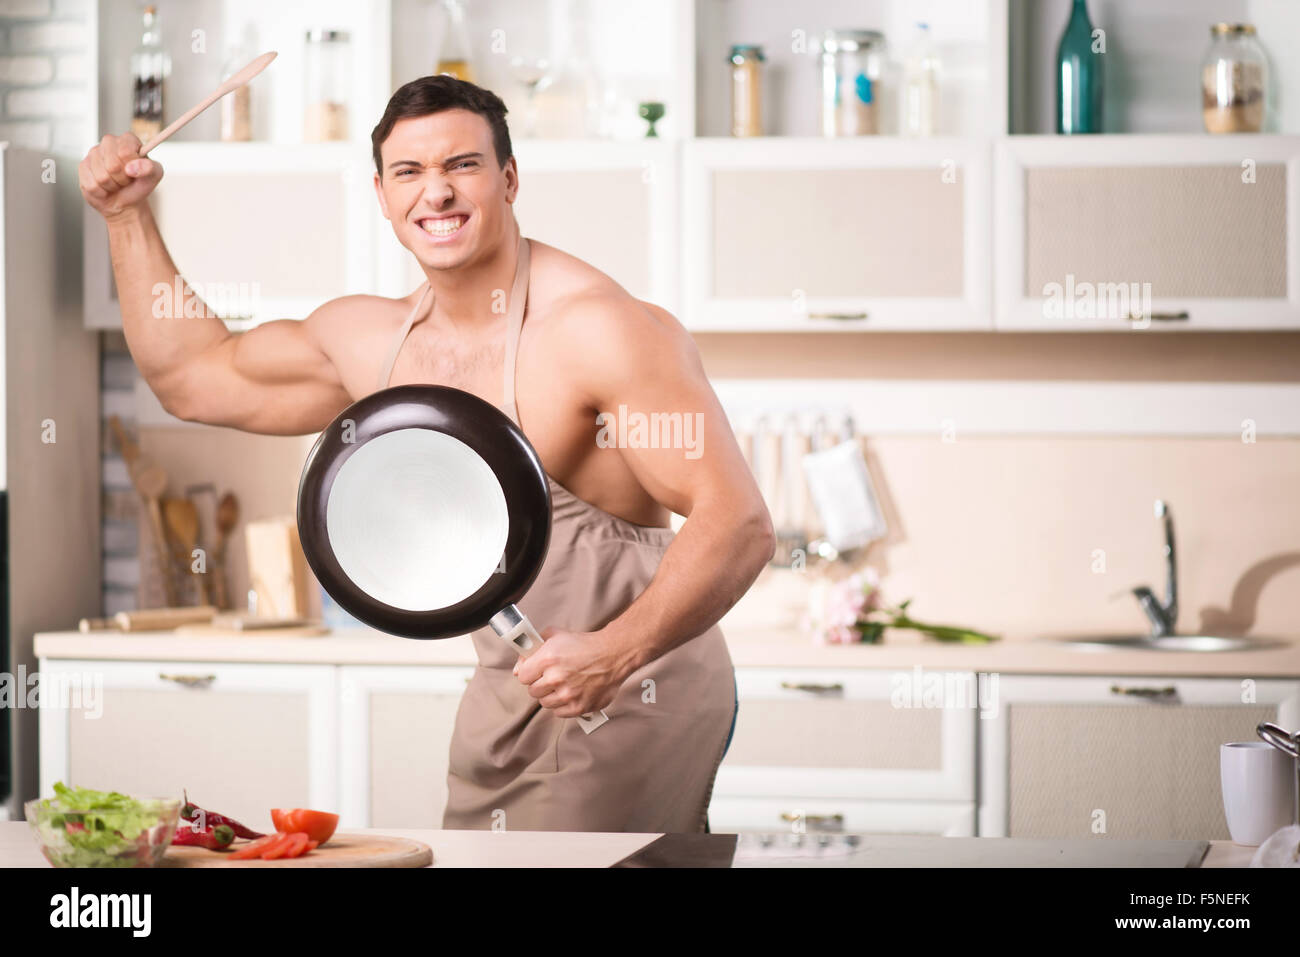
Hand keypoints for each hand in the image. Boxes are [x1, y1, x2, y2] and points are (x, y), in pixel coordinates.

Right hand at [79, 133, 163, 221]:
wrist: (125, 200)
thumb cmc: (139, 184)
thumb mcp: (154, 176)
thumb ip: (150, 169)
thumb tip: (131, 168)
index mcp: (128, 139)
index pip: (125, 152)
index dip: (132, 167)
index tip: (135, 171)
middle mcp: (109, 142)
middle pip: (112, 165)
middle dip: (122, 179)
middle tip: (126, 179)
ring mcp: (93, 153)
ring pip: (102, 176)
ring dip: (112, 186)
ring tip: (116, 183)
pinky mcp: (83, 166)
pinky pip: (92, 185)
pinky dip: (101, 192)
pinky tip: (105, 188)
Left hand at [513, 627, 635, 717]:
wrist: (613, 654)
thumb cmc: (583, 644)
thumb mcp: (555, 635)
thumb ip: (531, 649)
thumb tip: (517, 671)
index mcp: (547, 659)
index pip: (522, 676)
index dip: (529, 673)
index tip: (537, 670)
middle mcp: (556, 678)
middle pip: (533, 691)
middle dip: (541, 683)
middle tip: (553, 676)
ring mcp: (567, 695)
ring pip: (545, 703)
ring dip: (551, 695)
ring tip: (564, 684)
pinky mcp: (578, 707)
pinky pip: (559, 713)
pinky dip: (563, 705)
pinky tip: (571, 693)